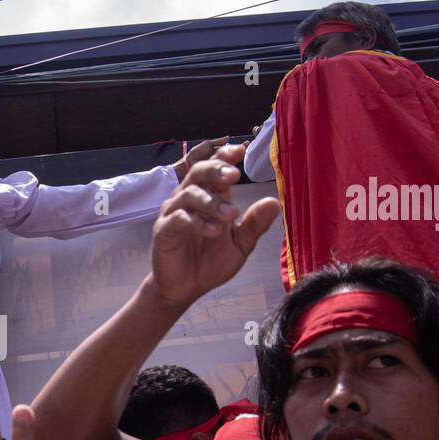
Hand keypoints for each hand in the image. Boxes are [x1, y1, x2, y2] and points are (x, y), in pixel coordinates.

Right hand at [149, 144, 281, 307]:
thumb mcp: (240, 244)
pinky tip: (214, 231)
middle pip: (198, 172)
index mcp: (210, 196)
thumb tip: (275, 202)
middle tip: (234, 176)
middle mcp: (190, 199)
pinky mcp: (163, 231)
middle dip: (216, 170)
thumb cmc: (210, 262)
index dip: (225, 156)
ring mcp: (174, 214)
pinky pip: (178, 219)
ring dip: (211, 202)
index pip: (214, 167)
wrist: (186, 289)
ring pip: (188, 194)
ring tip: (230, 214)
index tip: (241, 151)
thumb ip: (255, 224)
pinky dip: (196, 222)